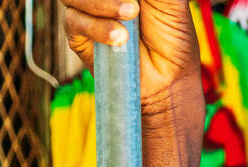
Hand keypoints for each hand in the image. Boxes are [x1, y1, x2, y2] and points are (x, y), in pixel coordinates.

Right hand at [63, 0, 201, 116]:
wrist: (169, 79)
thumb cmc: (174, 38)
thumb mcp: (170, 2)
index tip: (136, 2)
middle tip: (134, 5)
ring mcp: (87, 8)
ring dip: (104, 3)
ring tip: (131, 15)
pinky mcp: (78, 33)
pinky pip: (74, 20)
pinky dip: (98, 27)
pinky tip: (120, 38)